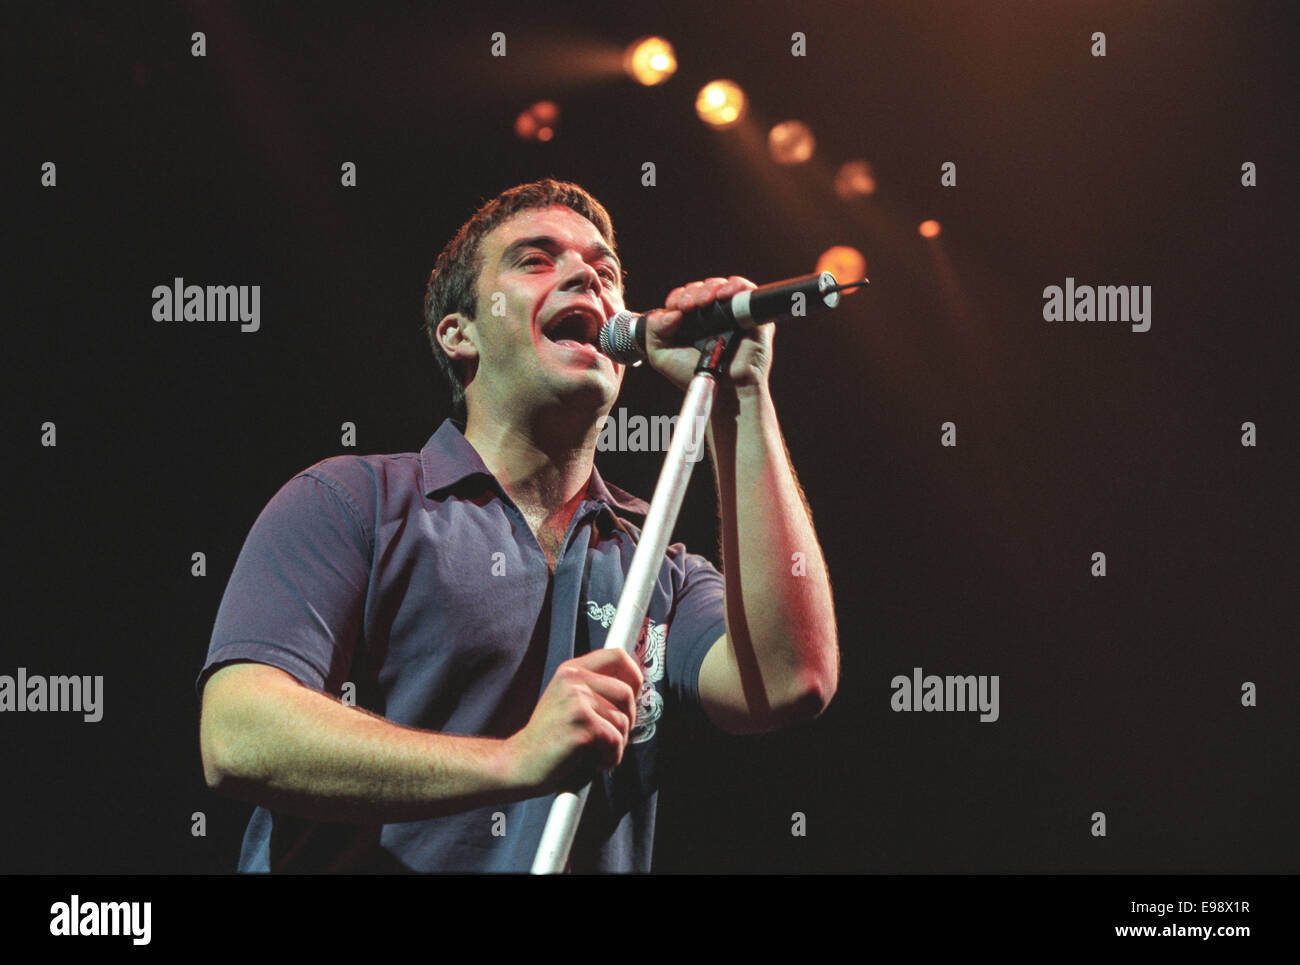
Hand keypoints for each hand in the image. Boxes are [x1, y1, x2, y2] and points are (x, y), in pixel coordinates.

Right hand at [503, 648, 643, 792]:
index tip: (633, 696)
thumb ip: (595, 689)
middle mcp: (573, 680)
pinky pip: (616, 741)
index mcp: (571, 671)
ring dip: (616, 744)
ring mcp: (577, 700)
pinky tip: (592, 761)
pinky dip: (610, 758)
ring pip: (623, 721)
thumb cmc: (549, 738)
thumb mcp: (567, 701)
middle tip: (608, 737)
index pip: (616, 655)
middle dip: (627, 721)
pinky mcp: (583, 724)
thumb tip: (634, 688)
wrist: (520, 763)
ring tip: (594, 751)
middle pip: (627, 693)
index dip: (634, 675)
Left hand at [642, 276, 773, 393]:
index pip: (683, 297)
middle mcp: (711, 315)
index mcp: (690, 321)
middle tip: (689, 306)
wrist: (724, 391)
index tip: (676, 308)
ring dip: (711, 287)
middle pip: (701, 288)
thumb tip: (670, 312)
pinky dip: (735, 286)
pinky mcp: (752, 315)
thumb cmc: (695, 376)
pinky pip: (747, 290)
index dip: (678, 297)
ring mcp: (732, 313)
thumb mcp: (661, 356)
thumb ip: (654, 331)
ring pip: (721, 285)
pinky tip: (724, 295)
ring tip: (705, 300)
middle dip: (692, 292)